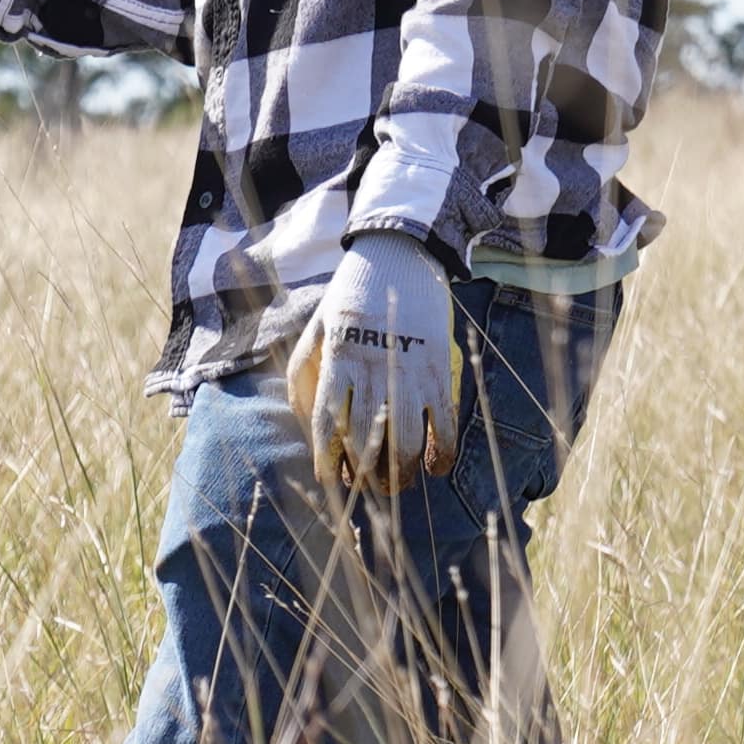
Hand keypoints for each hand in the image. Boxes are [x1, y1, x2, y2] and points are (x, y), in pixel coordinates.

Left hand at [281, 232, 464, 488]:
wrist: (397, 254)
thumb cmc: (350, 296)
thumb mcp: (316, 328)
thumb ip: (304, 371)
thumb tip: (301, 419)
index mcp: (337, 360)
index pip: (325, 422)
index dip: (326, 458)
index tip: (329, 481)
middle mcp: (370, 368)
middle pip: (365, 438)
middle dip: (366, 473)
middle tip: (369, 489)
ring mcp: (407, 368)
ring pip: (404, 436)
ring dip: (402, 470)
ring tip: (399, 484)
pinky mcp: (437, 365)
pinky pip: (442, 418)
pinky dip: (441, 448)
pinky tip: (437, 466)